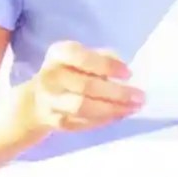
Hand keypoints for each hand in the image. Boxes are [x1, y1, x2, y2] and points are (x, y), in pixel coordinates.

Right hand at [21, 41, 144, 131]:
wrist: (37, 101)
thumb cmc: (68, 72)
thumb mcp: (81, 57)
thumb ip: (103, 58)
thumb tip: (124, 69)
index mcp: (58, 54)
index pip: (81, 57)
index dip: (106, 66)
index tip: (129, 74)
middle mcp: (50, 77)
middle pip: (85, 86)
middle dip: (116, 93)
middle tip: (140, 97)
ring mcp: (50, 102)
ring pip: (82, 108)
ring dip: (112, 109)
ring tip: (133, 108)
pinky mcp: (55, 121)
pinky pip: (82, 123)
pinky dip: (104, 120)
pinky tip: (120, 115)